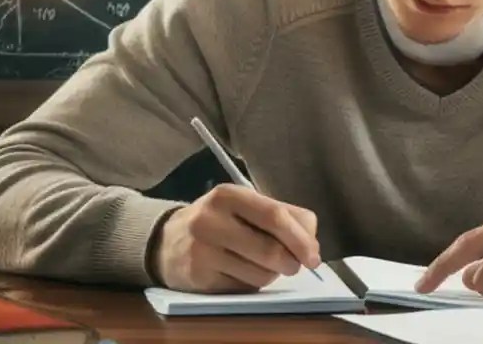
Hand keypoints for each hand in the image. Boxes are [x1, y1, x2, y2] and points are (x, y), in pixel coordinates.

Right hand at [151, 185, 320, 292]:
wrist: (168, 241)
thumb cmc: (219, 221)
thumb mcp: (245, 206)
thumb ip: (283, 215)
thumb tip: (311, 241)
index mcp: (229, 195)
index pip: (275, 216)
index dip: (300, 238)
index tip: (314, 255)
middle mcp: (211, 220)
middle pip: (270, 249)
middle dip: (291, 262)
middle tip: (295, 265)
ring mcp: (203, 251)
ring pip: (260, 273)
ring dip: (271, 274)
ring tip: (261, 264)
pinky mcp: (199, 277)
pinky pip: (243, 287)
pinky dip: (252, 283)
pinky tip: (241, 272)